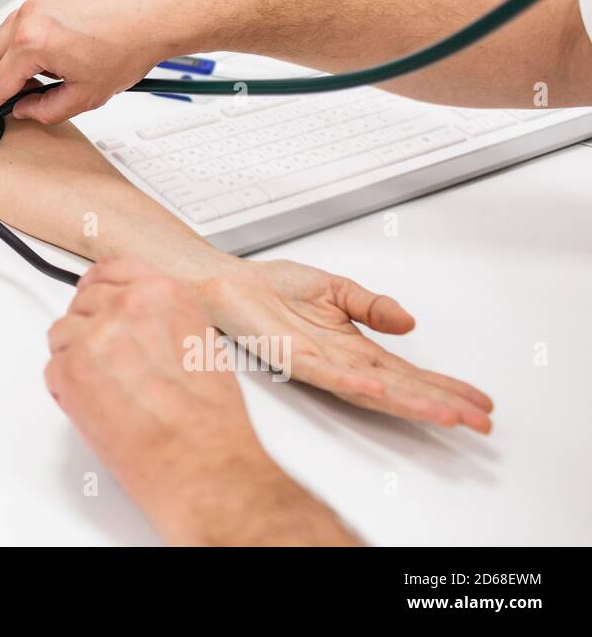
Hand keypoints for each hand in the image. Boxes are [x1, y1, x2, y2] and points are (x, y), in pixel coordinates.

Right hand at [0, 0, 171, 127]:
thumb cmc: (132, 44)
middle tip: (35, 92)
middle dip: (6, 78)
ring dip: (21, 55)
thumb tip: (28, 110)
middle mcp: (31, 16)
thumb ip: (47, 109)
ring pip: (9, 34)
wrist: (160, 11)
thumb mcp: (88, 94)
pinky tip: (70, 44)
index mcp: (33, 43)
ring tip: (60, 66)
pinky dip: (38, 34)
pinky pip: (30, 16)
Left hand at [46, 258, 256, 474]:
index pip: (110, 269)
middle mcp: (124, 308)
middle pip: (82, 302)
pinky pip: (52, 370)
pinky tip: (99, 407)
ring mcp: (92, 338)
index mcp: (160, 293)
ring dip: (76, 358)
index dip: (98, 286)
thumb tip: (140, 320)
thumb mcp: (200, 342)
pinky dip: (67, 390)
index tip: (92, 294)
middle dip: (90, 329)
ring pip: (62, 334)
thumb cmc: (210, 419)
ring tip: (109, 391)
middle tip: (108, 364)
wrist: (201, 465)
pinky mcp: (69, 372)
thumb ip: (162, 318)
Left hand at [195, 258, 494, 432]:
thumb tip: (409, 321)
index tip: (478, 400)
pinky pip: (328, 375)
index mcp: (351, 347)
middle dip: (441, 404)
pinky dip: (355, 383)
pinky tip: (380, 390)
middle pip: (401, 389)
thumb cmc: (269, 288)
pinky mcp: (291, 357)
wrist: (224, 283)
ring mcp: (317, 363)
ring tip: (447, 415)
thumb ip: (372, 306)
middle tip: (480, 421)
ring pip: (373, 390)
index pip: (407, 373)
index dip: (443, 386)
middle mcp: (339, 361)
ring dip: (410, 403)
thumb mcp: (335, 289)